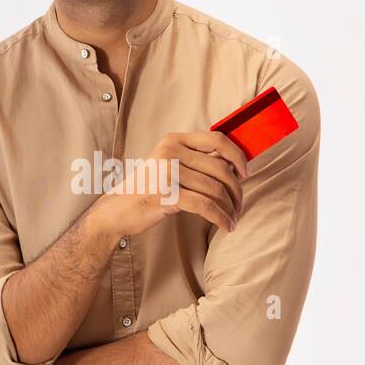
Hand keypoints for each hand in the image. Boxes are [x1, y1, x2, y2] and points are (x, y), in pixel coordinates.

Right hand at [90, 131, 247, 238]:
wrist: (119, 209)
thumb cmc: (149, 189)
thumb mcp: (169, 165)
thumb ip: (196, 160)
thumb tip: (235, 166)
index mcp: (174, 140)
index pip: (217, 139)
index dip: (238, 156)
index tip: (246, 173)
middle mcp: (171, 151)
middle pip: (220, 168)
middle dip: (236, 190)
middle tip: (240, 205)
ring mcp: (167, 172)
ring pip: (215, 189)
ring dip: (230, 208)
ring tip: (233, 218)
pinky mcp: (167, 194)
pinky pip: (205, 206)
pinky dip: (221, 218)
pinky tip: (226, 226)